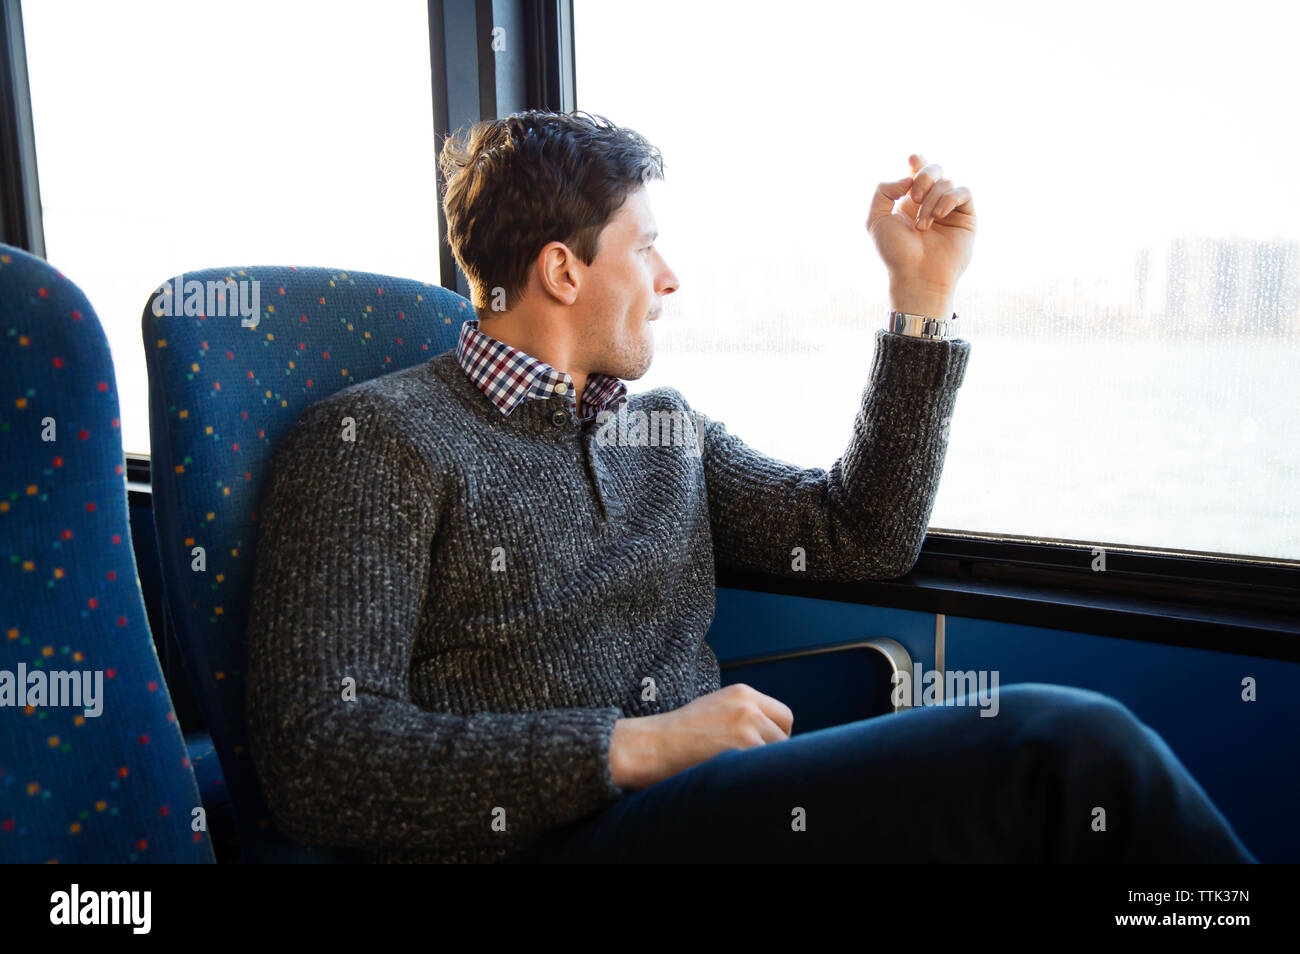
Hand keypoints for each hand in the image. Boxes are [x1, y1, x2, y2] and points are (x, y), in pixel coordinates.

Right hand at [608, 683, 794, 789]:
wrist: (650, 746)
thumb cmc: (678, 736)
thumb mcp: (714, 709)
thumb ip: (744, 716)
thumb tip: (775, 740)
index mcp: (742, 693)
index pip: (784, 716)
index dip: (776, 736)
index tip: (761, 751)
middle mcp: (749, 705)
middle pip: (785, 737)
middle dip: (772, 754)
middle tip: (746, 767)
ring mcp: (748, 725)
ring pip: (779, 755)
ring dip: (762, 768)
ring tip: (735, 773)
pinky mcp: (745, 746)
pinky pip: (766, 768)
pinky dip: (754, 778)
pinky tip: (733, 779)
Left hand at [867, 154, 976, 315]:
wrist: (916, 275)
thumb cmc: (895, 252)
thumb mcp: (876, 219)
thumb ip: (883, 191)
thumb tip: (909, 177)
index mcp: (909, 202)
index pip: (917, 172)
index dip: (917, 161)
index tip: (912, 159)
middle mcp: (930, 203)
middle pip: (934, 170)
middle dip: (924, 176)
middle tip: (912, 196)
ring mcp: (949, 210)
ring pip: (946, 182)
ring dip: (930, 202)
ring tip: (922, 226)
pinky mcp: (966, 218)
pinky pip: (963, 192)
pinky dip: (949, 199)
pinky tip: (938, 216)